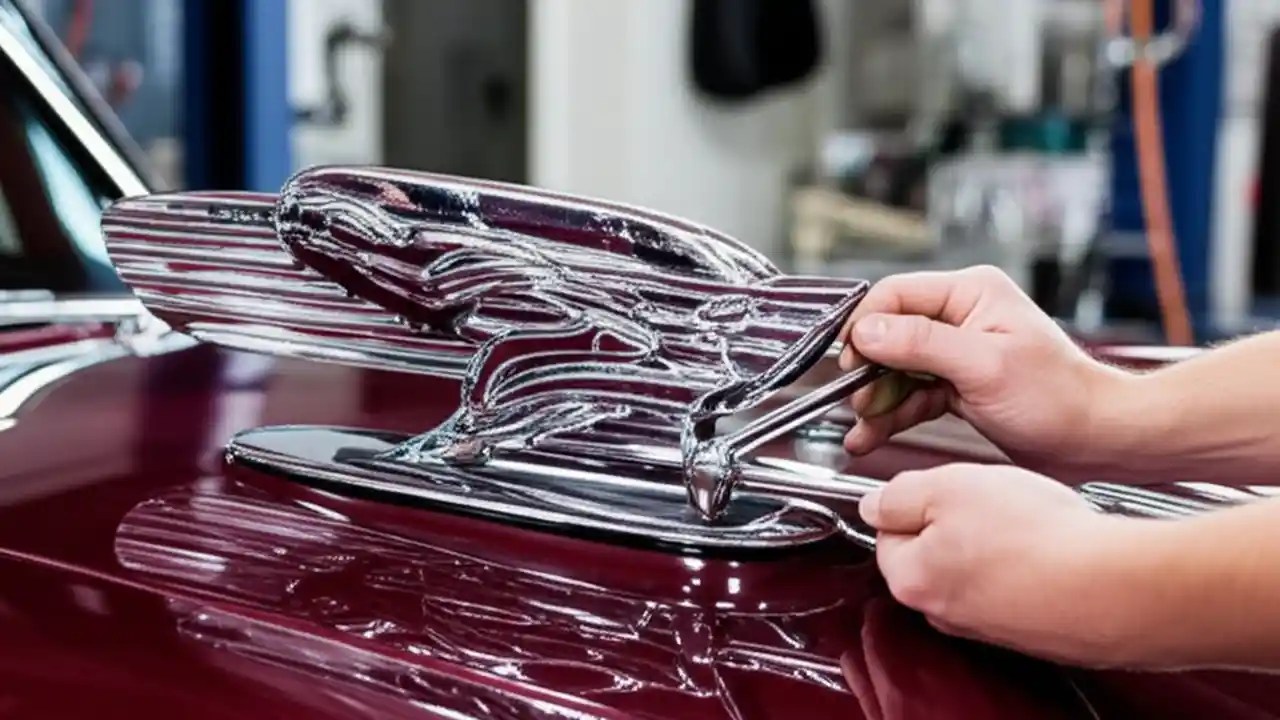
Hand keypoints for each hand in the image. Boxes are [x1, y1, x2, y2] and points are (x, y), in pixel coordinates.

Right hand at [838, 266, 1128, 475]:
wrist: (1096, 440)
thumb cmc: (1058, 398)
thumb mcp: (983, 366)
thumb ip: (921, 344)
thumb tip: (867, 330)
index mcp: (971, 293)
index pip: (894, 295)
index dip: (866, 327)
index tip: (850, 361)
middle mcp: (961, 316)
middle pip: (889, 334)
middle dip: (869, 371)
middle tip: (859, 400)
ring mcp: (957, 351)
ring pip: (896, 369)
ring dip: (876, 398)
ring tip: (862, 427)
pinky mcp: (957, 383)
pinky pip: (911, 394)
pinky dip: (892, 415)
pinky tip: (872, 434)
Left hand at [859, 464, 1142, 666]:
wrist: (1114, 585)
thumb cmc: (1035, 536)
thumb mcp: (947, 487)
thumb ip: (898, 495)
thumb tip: (874, 504)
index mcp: (911, 579)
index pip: (888, 532)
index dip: (917, 499)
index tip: (946, 488)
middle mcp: (943, 613)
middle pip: (931, 552)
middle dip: (957, 521)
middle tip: (991, 501)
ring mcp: (989, 626)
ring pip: (976, 567)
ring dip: (997, 541)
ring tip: (1028, 522)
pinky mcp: (1031, 631)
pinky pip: (1017, 586)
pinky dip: (1030, 564)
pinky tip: (1052, 547)